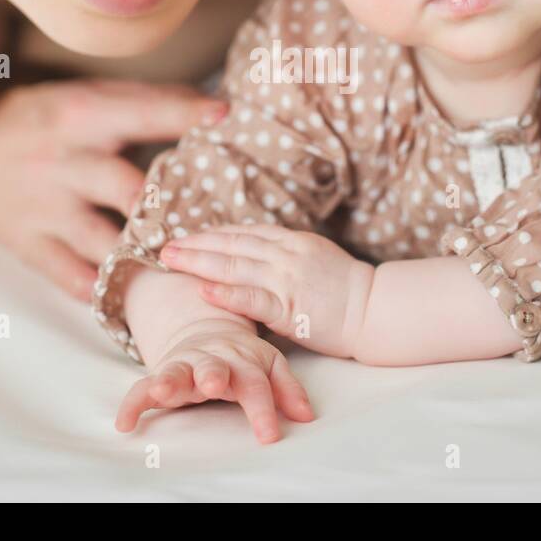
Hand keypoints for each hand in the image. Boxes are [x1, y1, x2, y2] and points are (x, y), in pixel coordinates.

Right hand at [0, 79, 226, 299]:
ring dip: (146, 256)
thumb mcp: (80, 97)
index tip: (225, 117)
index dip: (183, 114)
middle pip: (126, 187)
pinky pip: (72, 278)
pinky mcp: (28, 246)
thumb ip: (142, 102)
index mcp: (78, 116)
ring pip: (104, 241)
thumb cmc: (39, 121)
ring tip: (188, 265)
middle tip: (218, 218)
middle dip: (173, 207)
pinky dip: (107, 289)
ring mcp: (44, 210)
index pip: (137, 113)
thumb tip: (213, 106)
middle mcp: (62, 162)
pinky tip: (139, 295)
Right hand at [115, 319, 313, 444]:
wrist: (206, 329)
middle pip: (213, 367)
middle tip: (215, 385)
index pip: (256, 383)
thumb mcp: (270, 366)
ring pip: (176, 370)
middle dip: (213, 375)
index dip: (263, 408)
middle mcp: (212, 360)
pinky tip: (125, 423)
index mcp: (243, 359)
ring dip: (170, 379)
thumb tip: (307, 416)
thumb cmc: (243, 358)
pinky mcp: (160, 374)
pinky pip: (142, 388)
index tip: (270, 435)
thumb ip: (287, 389)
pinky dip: (133, 403)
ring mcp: (184, 365)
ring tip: (161, 390)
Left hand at [161, 225, 374, 358]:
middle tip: (165, 244)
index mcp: (293, 240)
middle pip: (232, 243)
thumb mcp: (316, 257)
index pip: (244, 232)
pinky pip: (252, 299)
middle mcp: (287, 254)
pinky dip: (225, 293)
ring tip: (170, 260)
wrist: (376, 308)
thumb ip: (286, 253)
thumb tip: (256, 254)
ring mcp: (288, 279)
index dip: (212, 233)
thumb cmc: (348, 289)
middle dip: (196, 243)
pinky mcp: (291, 308)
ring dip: (198, 261)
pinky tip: (201, 290)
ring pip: (235, 265)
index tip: (188, 236)